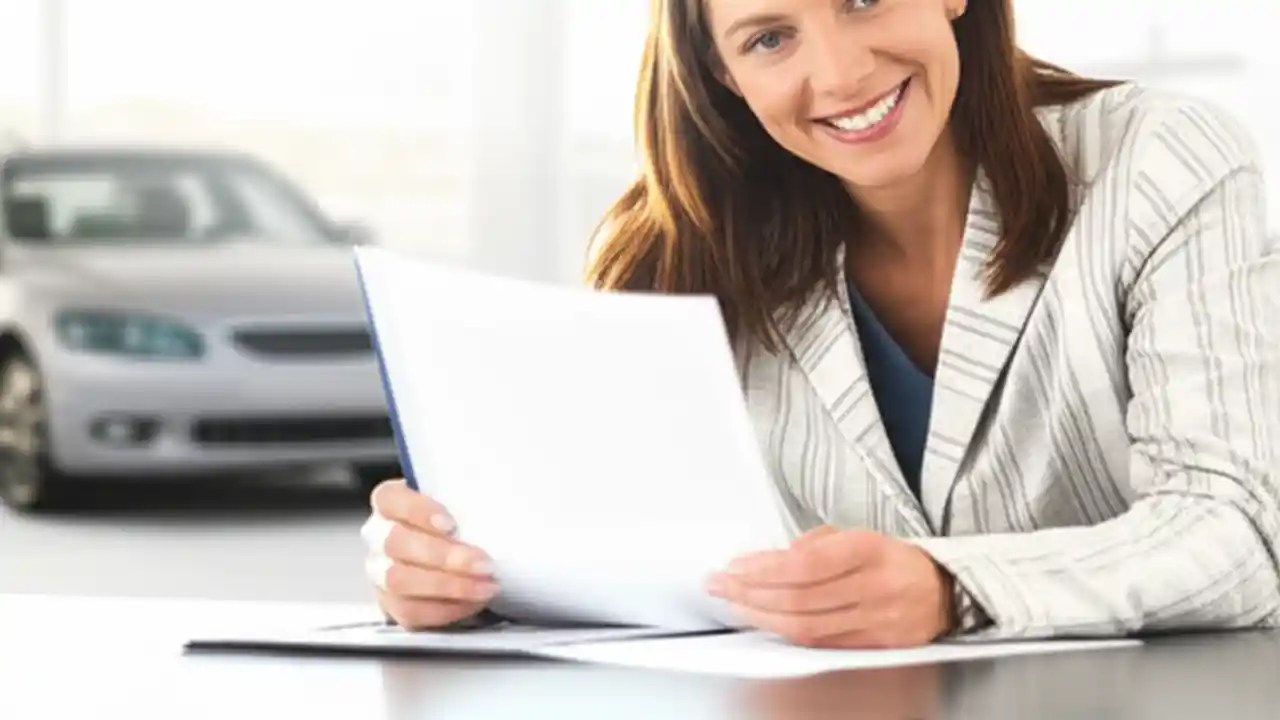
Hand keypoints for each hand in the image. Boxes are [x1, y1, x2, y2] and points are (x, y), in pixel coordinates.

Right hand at [361, 479, 497, 629]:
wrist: (456, 558)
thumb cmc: (460, 522)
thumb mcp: (462, 503)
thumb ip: (469, 502)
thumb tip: (498, 508)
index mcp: (389, 502)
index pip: (390, 499)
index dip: (418, 511)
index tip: (451, 525)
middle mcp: (377, 536)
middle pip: (397, 544)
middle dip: (444, 557)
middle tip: (484, 564)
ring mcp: (379, 572)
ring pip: (400, 581)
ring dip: (448, 586)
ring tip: (485, 587)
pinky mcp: (391, 604)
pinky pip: (410, 611)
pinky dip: (445, 609)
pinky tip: (473, 602)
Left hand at [706, 526, 955, 647]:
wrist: (945, 592)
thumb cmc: (893, 559)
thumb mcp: (859, 534)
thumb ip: (817, 543)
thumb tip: (777, 557)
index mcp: (869, 550)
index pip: (807, 564)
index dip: (765, 568)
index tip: (735, 566)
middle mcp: (874, 586)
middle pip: (801, 597)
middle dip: (751, 592)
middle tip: (720, 585)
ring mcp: (876, 620)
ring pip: (807, 625)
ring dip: (762, 616)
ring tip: (734, 604)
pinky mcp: (875, 645)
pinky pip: (822, 642)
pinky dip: (787, 633)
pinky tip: (765, 622)